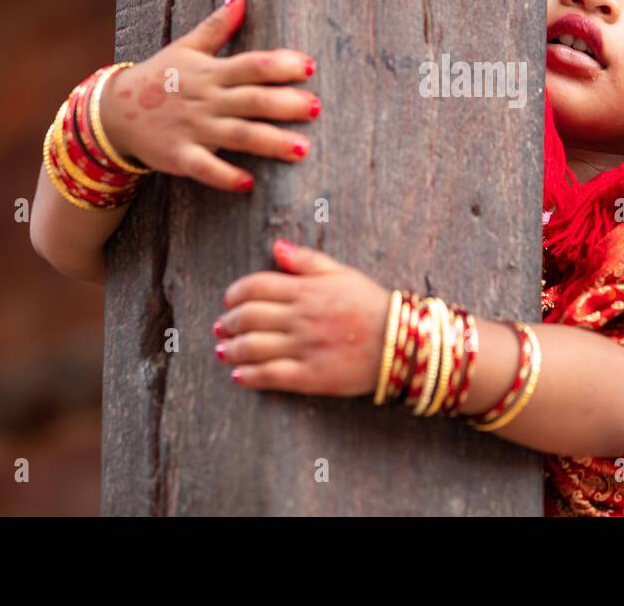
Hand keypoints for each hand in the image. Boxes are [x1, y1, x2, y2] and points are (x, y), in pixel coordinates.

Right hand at [98, 0, 319, 191]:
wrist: (113, 112)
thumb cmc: (159, 78)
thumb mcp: (186, 48)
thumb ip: (218, 26)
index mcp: (211, 72)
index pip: (251, 64)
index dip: (280, 64)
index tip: (309, 66)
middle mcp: (206, 99)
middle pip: (251, 99)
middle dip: (285, 104)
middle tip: (317, 107)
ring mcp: (193, 128)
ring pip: (238, 134)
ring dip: (270, 142)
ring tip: (303, 150)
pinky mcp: (179, 155)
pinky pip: (205, 167)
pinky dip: (225, 176)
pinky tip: (249, 184)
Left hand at [214, 240, 392, 397]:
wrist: (401, 341)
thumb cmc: (371, 304)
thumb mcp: (342, 273)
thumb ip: (306, 261)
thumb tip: (276, 248)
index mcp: (307, 290)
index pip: (256, 286)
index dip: (235, 293)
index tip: (229, 301)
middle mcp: (301, 317)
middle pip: (249, 317)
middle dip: (229, 323)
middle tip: (221, 328)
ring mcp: (304, 347)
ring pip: (253, 347)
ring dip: (232, 350)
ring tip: (224, 351)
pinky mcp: (311, 376)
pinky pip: (271, 375)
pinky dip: (249, 376)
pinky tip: (240, 376)